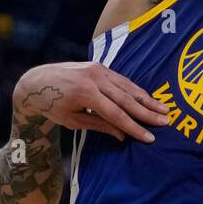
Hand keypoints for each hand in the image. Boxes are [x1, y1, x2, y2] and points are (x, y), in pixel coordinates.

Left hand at [14, 62, 169, 142]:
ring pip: (128, 87)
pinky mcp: (100, 66)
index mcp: (86, 93)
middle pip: (126, 98)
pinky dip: (136, 90)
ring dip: (147, 99)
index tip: (149, 137)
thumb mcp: (73, 120)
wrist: (37, 81)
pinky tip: (148, 98)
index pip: (116, 113)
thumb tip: (123, 135)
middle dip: (147, 112)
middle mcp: (95, 78)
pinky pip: (122, 80)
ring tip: (164, 109)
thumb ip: (99, 125)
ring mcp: (99, 69)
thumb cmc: (52, 105)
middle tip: (165, 121)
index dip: (134, 127)